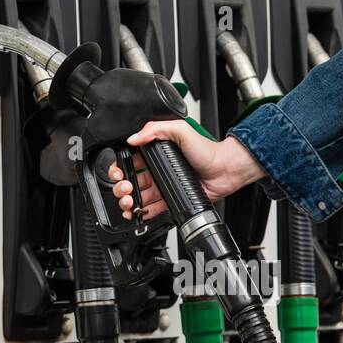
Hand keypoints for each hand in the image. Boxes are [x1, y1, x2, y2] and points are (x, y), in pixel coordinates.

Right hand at [109, 120, 264, 221]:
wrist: (224, 170)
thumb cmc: (207, 150)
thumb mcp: (181, 130)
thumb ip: (156, 129)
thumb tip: (134, 137)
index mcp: (157, 154)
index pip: (130, 161)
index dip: (119, 167)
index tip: (118, 172)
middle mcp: (158, 170)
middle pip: (130, 181)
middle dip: (121, 187)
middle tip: (125, 189)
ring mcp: (164, 186)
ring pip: (139, 197)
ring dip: (129, 201)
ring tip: (129, 202)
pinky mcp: (171, 199)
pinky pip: (153, 209)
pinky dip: (143, 213)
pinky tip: (139, 212)